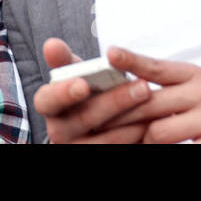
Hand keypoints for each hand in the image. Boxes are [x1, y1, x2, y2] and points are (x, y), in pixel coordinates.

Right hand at [34, 38, 149, 143]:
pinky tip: (151, 124)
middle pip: (83, 118)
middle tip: (142, 87)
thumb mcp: (74, 75)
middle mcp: (59, 131)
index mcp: (49, 106)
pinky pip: (119, 149)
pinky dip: (136, 138)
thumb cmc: (86, 93)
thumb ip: (65, 60)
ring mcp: (79, 147)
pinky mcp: (97, 155)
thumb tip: (52, 45)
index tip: (83, 84)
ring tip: (153, 106)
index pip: (47, 100)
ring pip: (105, 140)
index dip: (63, 93)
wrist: (99, 124)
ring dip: (131, 122)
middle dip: (115, 102)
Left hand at [96, 47, 200, 143]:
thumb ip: (166, 82)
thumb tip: (122, 76)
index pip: (159, 66)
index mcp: (196, 75)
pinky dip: (164, 151)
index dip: (133, 60)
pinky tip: (149, 149)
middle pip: (150, 104)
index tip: (110, 53)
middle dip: (120, 114)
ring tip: (121, 141)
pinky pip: (181, 151)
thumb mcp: (199, 84)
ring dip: (140, 140)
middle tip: (95, 120)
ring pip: (159, 132)